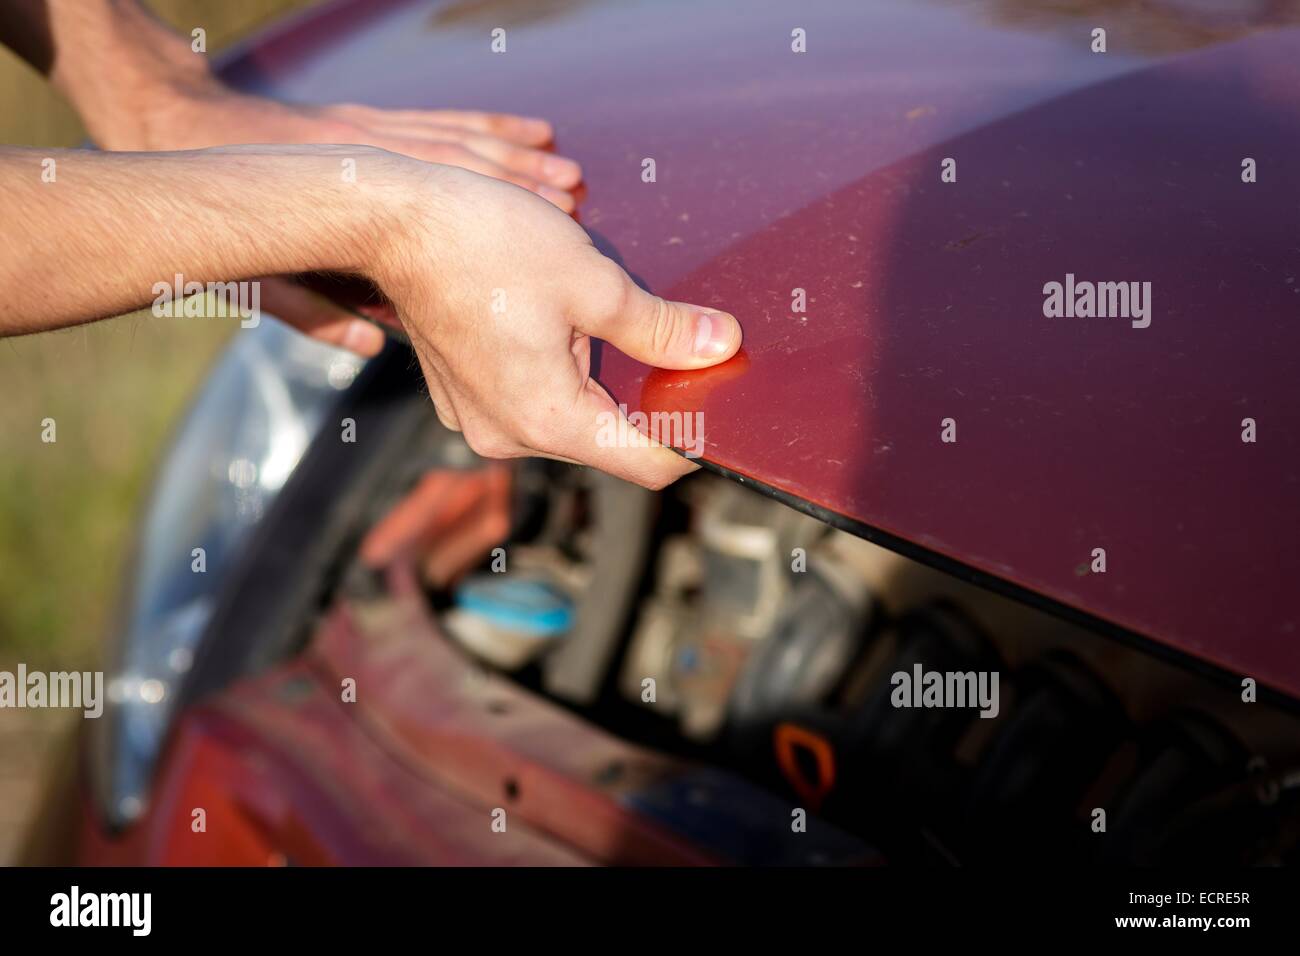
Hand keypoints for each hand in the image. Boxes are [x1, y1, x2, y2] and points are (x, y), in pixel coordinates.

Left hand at [90, 52, 581, 356]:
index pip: (450, 239)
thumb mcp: (269, 282)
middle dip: (529, 203)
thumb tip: (372, 347)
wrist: (185, 134)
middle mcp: (386, 177)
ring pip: (471, 151)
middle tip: (576, 216)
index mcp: (365, 225)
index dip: (500, 247)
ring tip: (571, 182)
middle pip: (475, 189)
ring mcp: (384, 140)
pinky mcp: (377, 117)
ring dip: (524, 167)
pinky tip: (536, 132)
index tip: (549, 263)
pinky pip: (451, 119)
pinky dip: (495, 126)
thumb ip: (319, 315)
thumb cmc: (234, 227)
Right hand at [375, 161, 741, 488]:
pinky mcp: (463, 399)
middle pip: (608, 441)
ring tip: (613, 331)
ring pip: (569, 421)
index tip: (721, 412)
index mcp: (546, 419)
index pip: (647, 463)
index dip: (693, 440)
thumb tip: (719, 344)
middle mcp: (508, 436)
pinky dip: (559, 378)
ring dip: (600, 386)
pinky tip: (565, 330)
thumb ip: (661, 327)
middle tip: (683, 353)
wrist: (393, 220)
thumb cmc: (485, 244)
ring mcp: (479, 421)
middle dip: (647, 403)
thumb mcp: (592, 282)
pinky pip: (531, 402)